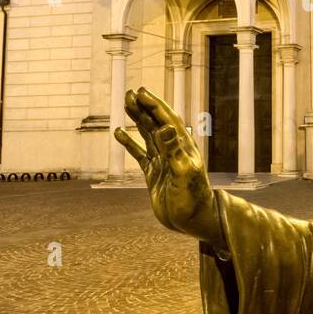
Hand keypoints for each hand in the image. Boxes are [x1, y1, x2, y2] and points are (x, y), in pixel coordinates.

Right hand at [113, 87, 222, 245]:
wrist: (192, 221)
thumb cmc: (193, 198)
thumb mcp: (183, 173)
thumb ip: (173, 150)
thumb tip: (165, 126)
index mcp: (182, 146)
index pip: (167, 120)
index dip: (155, 105)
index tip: (141, 92)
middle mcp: (172, 150)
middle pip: (156, 123)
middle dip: (144, 107)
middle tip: (130, 93)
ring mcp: (162, 161)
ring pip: (147, 135)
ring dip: (137, 120)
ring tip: (126, 105)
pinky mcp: (153, 174)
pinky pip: (139, 154)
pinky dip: (129, 143)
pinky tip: (119, 133)